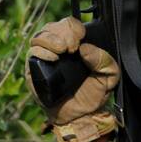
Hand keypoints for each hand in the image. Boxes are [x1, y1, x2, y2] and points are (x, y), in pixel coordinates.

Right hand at [27, 16, 119, 141]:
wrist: (80, 117)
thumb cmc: (93, 95)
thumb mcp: (109, 77)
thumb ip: (104, 60)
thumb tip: (86, 49)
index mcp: (75, 45)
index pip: (69, 24)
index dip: (73, 28)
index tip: (81, 38)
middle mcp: (57, 49)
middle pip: (52, 26)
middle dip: (63, 32)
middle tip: (72, 46)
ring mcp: (44, 58)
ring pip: (39, 36)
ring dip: (51, 39)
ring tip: (62, 50)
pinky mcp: (34, 70)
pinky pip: (32, 54)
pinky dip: (41, 52)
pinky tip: (53, 59)